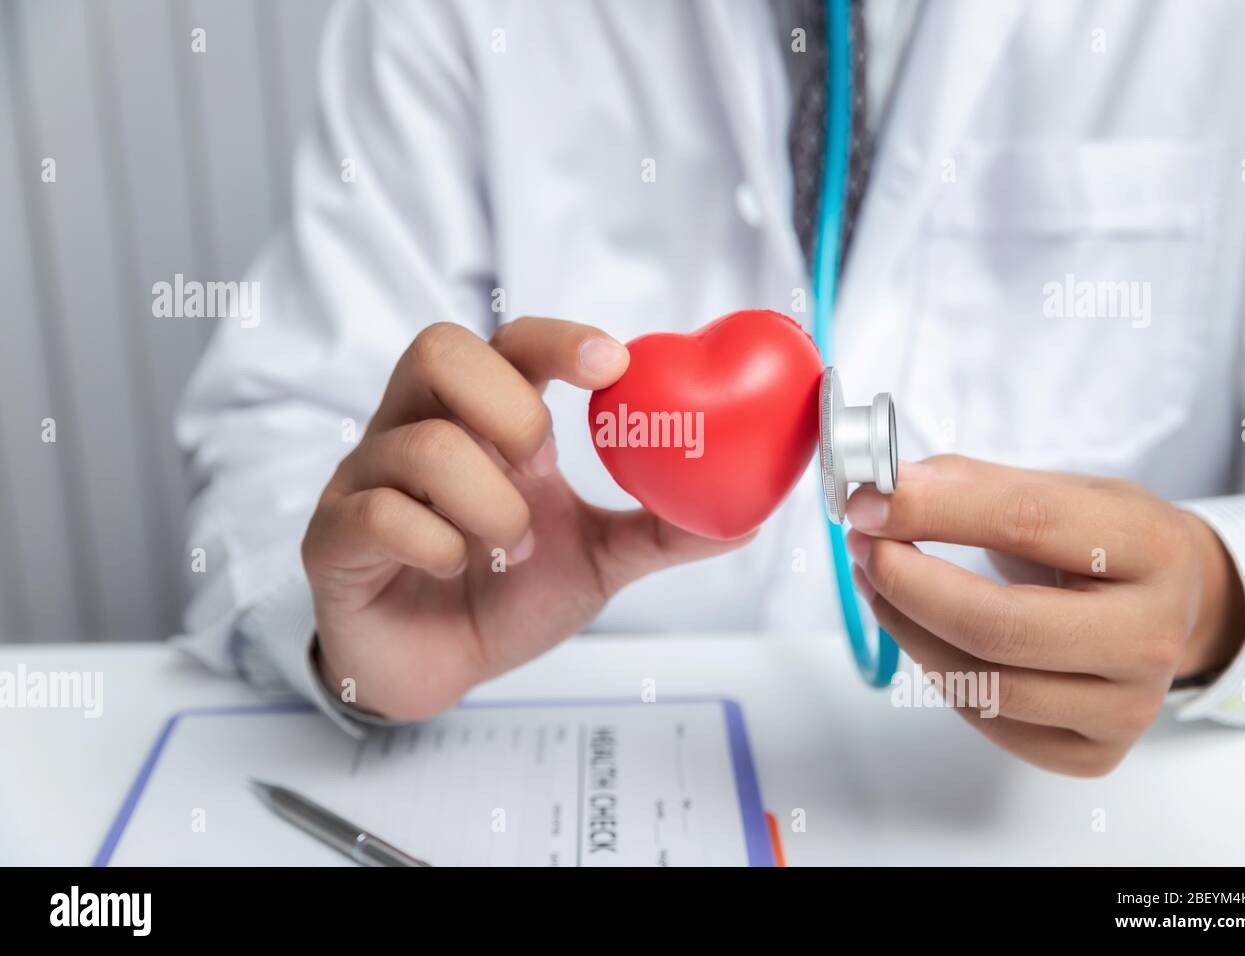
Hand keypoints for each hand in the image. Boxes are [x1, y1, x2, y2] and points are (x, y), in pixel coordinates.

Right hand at [302, 318, 750, 719]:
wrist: (434, 670)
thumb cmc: (504, 597)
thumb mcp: (597, 560)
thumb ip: (660, 530)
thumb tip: (748, 516)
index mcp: (482, 422)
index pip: (508, 344)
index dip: (556, 339)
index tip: (612, 364)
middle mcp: (418, 430)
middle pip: (437, 350)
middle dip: (506, 406)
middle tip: (542, 466)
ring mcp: (368, 478)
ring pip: (418, 444)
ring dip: (487, 504)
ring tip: (508, 548)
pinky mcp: (332, 536)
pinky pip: (377, 513)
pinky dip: (436, 546)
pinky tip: (455, 571)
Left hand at [845, 455, 1244, 775]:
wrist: (1172, 610)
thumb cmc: (1105, 544)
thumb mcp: (1062, 491)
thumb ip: (972, 485)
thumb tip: (884, 490)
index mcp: (1152, 547)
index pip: (1026, 523)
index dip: (933, 512)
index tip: (868, 503)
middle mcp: (1152, 636)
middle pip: (999, 626)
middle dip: (908, 583)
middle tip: (864, 547)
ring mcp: (1128, 707)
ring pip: (982, 684)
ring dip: (906, 627)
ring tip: (876, 581)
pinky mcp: (1094, 753)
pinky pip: (987, 720)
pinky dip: (935, 670)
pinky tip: (916, 628)